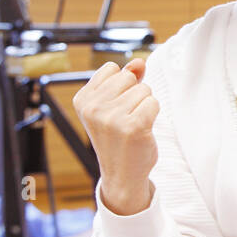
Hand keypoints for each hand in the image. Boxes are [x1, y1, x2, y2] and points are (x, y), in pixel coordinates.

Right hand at [73, 59, 158, 214]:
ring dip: (145, 106)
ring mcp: (112, 118)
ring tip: (133, 125)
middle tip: (126, 119)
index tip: (114, 108)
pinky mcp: (133, 127)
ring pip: (144, 89)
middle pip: (129, 78)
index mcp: (82, 100)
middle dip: (134, 94)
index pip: (112, 69)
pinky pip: (153, 103)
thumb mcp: (114, 106)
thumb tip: (139, 62)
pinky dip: (153, 114)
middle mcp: (93, 108)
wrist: (122, 174)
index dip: (121, 86)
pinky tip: (143, 130)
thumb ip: (126, 80)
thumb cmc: (119, 137)